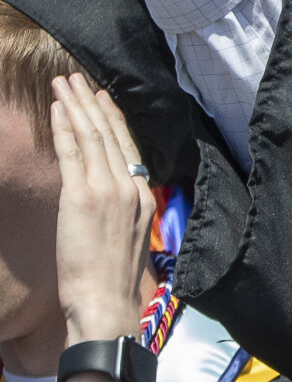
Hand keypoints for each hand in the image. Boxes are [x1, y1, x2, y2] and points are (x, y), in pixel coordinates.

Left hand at [49, 75, 154, 348]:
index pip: (129, 149)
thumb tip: (103, 199)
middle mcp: (130, 189)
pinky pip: (73, 153)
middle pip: (111, 136)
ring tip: (63, 83)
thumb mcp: (126, 240)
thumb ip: (119, 212)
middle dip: (93, 104)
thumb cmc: (112, 282)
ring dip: (76, 106)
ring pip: (93, 137)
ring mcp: (108, 191)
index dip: (115, 120)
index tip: (103, 98)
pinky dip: (65, 127)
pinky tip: (58, 108)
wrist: (106, 303)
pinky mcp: (82, 197)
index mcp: (143, 199)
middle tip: (78, 78)